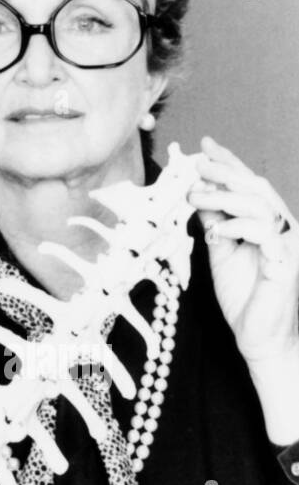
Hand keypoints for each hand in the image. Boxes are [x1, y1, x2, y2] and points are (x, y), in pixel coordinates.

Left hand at [188, 136, 298, 365]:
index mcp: (268, 223)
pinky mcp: (286, 263)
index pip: (250, 185)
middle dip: (226, 171)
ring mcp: (288, 245)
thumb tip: (199, 193)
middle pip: (258, 188)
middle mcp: (283, 229)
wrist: (259, 338)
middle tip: (198, 164)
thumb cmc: (244, 296)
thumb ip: (214, 222)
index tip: (206, 146)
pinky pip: (265, 233)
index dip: (231, 163)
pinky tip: (217, 230)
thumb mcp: (221, 252)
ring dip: (225, 196)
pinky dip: (238, 226)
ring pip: (260, 205)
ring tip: (196, 195)